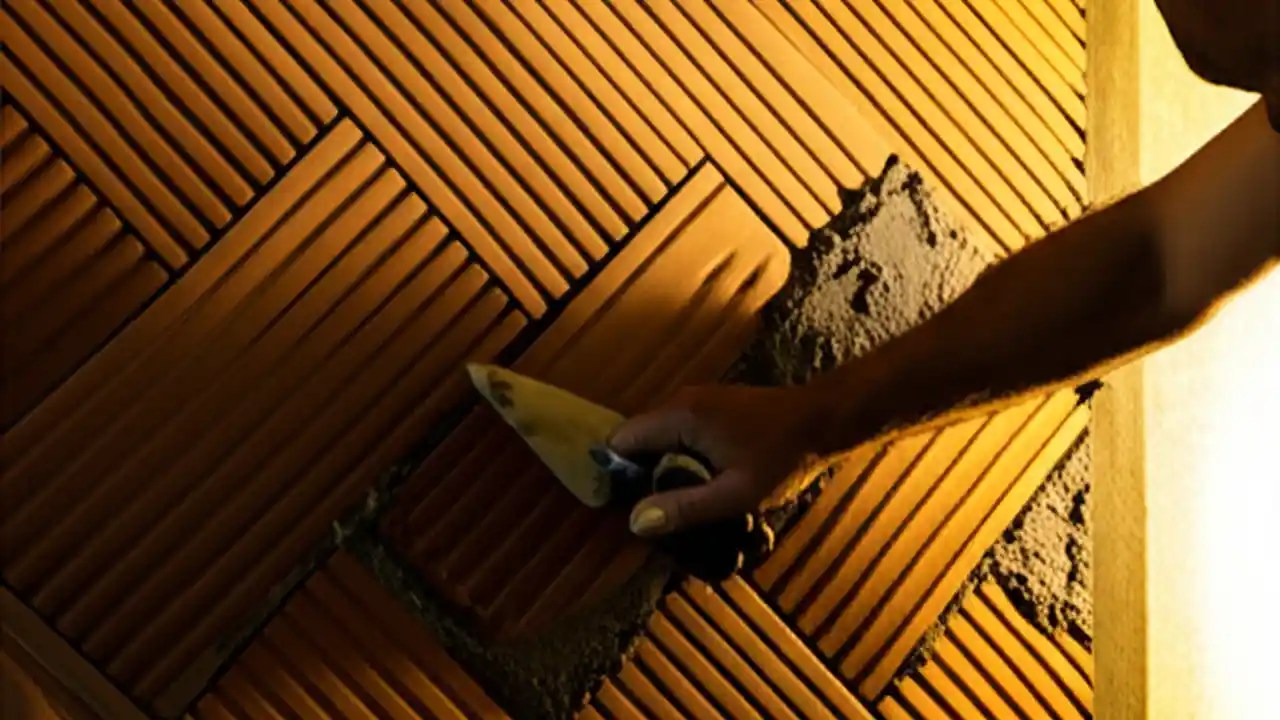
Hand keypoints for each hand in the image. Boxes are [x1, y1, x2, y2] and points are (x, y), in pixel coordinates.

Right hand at [611, 384, 828, 535]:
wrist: (824, 419)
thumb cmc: (782, 458)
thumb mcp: (736, 494)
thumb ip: (685, 508)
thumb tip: (636, 521)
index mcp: (680, 417)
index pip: (621, 440)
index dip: (616, 472)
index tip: (624, 504)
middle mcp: (681, 400)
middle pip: (639, 437)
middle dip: (640, 472)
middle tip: (656, 510)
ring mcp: (697, 398)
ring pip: (660, 434)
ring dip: (662, 464)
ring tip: (677, 500)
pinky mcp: (712, 404)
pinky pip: (679, 430)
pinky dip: (679, 453)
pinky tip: (699, 479)